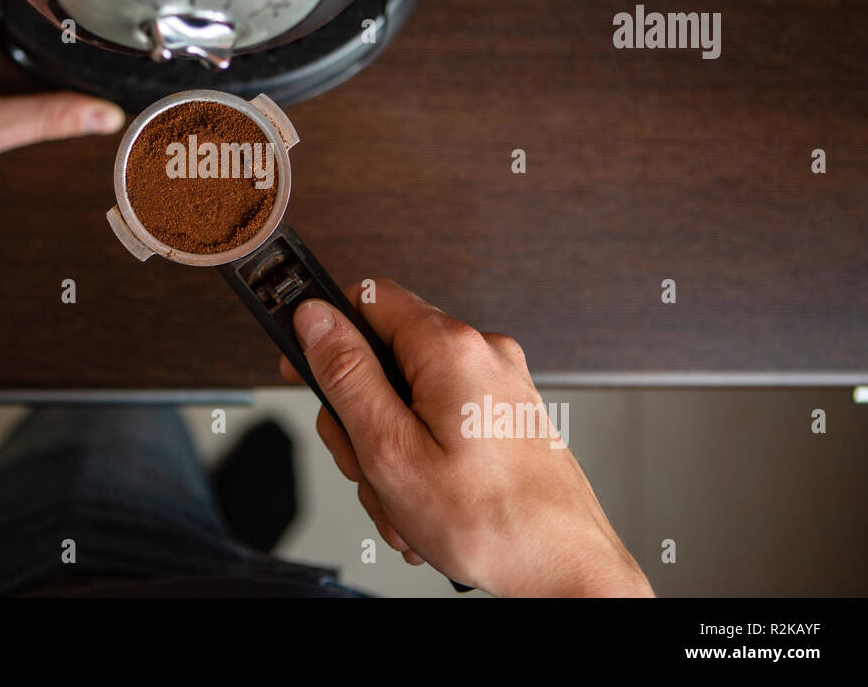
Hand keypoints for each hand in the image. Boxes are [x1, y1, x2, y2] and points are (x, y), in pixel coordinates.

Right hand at [279, 278, 652, 596]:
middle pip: (384, 356)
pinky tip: (427, 502)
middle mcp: (482, 353)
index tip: (303, 363)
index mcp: (451, 349)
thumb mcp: (390, 449)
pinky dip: (423, 459)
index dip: (326, 329)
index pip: (367, 297)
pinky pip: (439, 421)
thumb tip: (314, 318)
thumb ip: (346, 374)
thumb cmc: (493, 522)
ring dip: (391, 451)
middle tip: (367, 465)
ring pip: (408, 398)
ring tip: (404, 500)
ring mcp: (498, 384)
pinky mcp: (505, 414)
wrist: (564, 571)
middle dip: (361, 417)